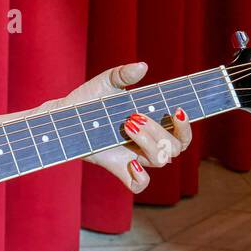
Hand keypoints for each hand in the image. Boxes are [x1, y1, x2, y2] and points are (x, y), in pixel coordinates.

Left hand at [44, 61, 192, 192]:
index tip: (178, 110)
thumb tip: (142, 66)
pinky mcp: (117, 166)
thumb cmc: (89, 100)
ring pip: (160, 161)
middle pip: (174, 148)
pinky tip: (131, 161)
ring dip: (150, 144)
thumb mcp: (106, 83)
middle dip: (160, 132)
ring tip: (128, 126)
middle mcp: (147, 143)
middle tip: (134, 116)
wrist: (64, 116)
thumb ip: (123, 74)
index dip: (186, 128)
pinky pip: (138, 184)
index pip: (182, 135)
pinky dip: (140, 177)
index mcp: (153, 125)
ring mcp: (133, 156)